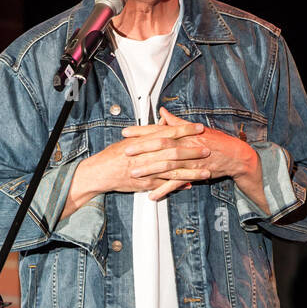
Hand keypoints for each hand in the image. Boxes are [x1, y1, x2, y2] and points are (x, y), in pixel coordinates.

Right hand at [70, 116, 211, 205]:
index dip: (185, 130)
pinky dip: (177, 185)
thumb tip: (163, 122)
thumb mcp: (131, 139)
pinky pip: (164, 185)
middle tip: (207, 149)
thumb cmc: (113, 155)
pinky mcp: (145, 184)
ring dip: (191, 170)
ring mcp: (146, 170)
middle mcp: (146, 155)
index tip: (198, 128)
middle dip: (192, 150)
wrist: (100, 172)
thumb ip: (148, 132)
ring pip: (172, 169)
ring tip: (205, 170)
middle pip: (174, 151)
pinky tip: (189, 184)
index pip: (168, 133)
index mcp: (143, 141)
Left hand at [123, 106, 263, 203]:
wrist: (234, 155)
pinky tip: (151, 195)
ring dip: (148, 170)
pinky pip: (176, 183)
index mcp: (183, 133)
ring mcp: (189, 160)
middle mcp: (184, 145)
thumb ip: (177, 122)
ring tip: (133, 173)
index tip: (126, 131)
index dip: (141, 131)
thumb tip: (163, 112)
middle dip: (140, 149)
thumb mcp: (195, 128)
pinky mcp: (194, 173)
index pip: (158, 130)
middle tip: (125, 152)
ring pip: (165, 165)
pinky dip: (164, 190)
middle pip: (159, 146)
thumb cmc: (214, 140)